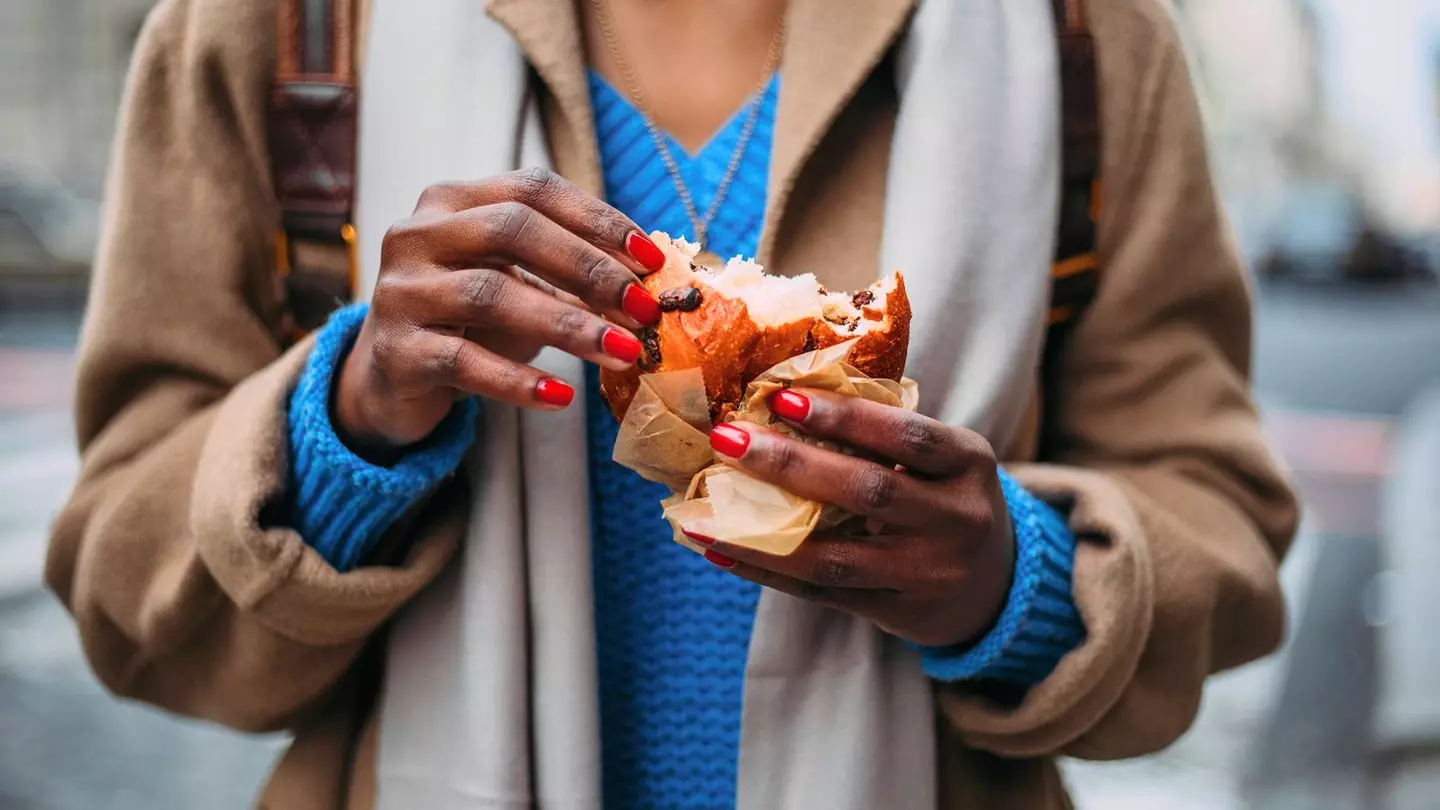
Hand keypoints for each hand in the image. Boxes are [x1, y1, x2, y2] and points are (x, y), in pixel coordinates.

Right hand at [335, 168, 668, 456]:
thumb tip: (652, 283)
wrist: (393, 376)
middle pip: (512, 230)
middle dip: (589, 268)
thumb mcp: (518, 282)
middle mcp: (419, 234)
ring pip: (491, 294)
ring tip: (622, 353)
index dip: (597, 219)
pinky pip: (464, 361)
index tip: (652, 258)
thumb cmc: (470, 321)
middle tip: (643, 309)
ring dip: (568, 325)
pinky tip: (562, 394)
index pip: (533, 190)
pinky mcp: (395, 351)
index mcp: (454, 201)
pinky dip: (518, 381)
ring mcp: (401, 291)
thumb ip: (570, 272)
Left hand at [687, 389, 1014, 647]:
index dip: (845, 417)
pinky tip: (720, 549)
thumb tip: (780, 398)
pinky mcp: (898, 613)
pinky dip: (766, 570)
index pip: (906, 436)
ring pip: (835, 556)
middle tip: (727, 439)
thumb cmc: (946, 497)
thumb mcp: (943, 458)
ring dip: (760, 533)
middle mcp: (956, 520)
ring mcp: (927, 574)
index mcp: (969, 463)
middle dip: (790, 464)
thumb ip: (884, 433)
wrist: (998, 587)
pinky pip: (821, 593)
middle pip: (867, 491)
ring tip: (700, 513)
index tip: (783, 396)